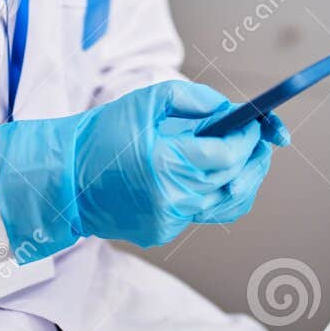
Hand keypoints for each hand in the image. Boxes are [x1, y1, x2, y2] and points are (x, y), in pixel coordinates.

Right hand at [0, 81, 269, 260]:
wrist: (64, 177)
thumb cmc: (102, 133)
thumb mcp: (145, 101)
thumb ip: (194, 99)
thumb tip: (231, 108)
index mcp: (164, 163)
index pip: (227, 156)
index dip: (250, 138)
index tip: (258, 122)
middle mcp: (170, 198)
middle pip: (235, 182)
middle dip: (256, 157)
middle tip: (265, 138)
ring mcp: (167, 220)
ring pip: (227, 204)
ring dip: (246, 178)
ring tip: (250, 156)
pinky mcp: (163, 231)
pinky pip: (203, 212)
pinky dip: (215, 190)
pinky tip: (211, 172)